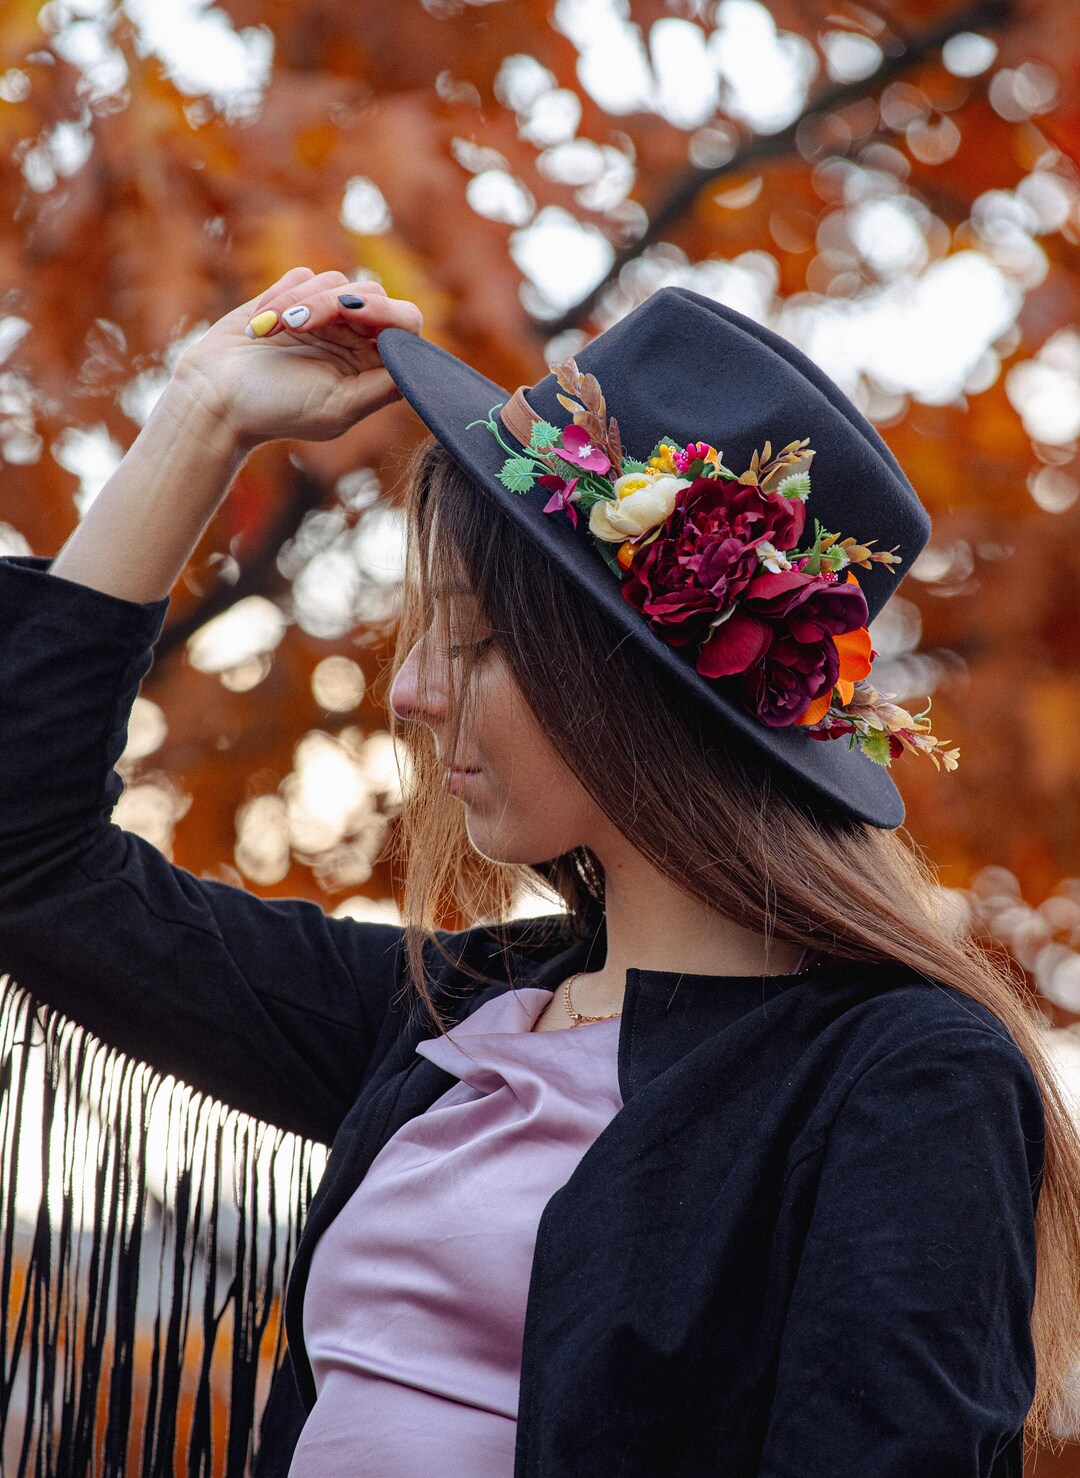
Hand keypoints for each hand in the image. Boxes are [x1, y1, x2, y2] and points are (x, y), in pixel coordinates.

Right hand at [170, 267, 422, 450]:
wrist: (215, 396)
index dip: (387, 313)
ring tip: (271, 331)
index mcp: (374, 368)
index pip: (406, 324)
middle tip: (298, 325)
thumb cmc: (276, 410)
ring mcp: (325, 316)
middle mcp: (356, 340)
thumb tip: (422, 365)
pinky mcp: (294, 296)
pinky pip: (304, 275)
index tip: (354, 317)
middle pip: (371, 294)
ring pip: (335, 281)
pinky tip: (261, 326)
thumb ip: (384, 386)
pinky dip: (282, 296)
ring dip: (301, 303)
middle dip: (332, 305)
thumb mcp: (338, 408)